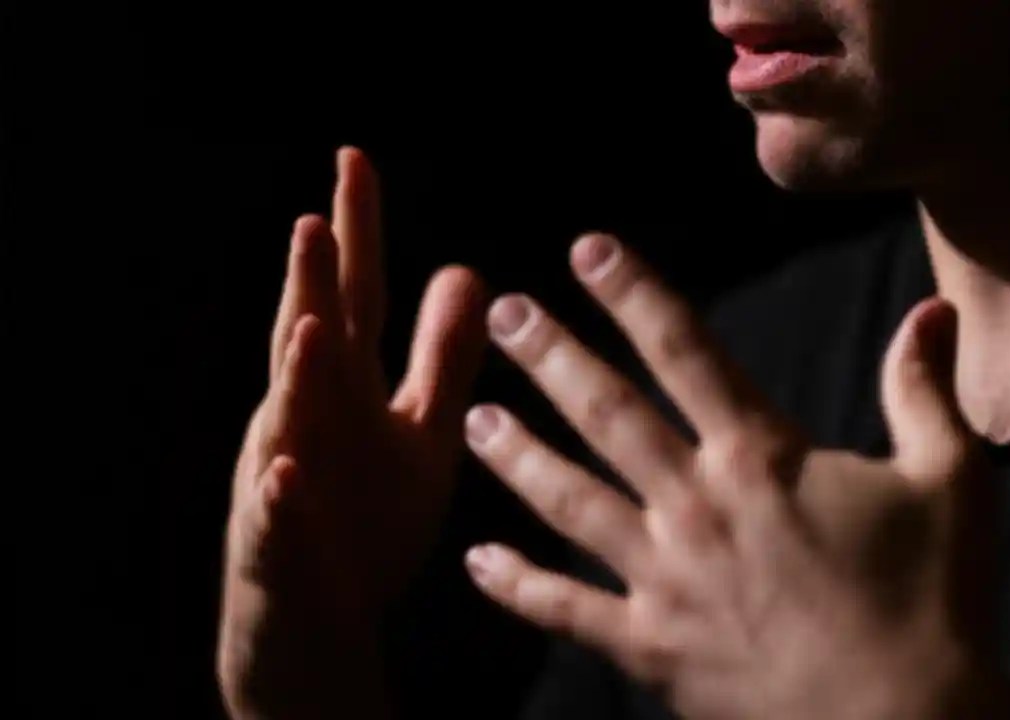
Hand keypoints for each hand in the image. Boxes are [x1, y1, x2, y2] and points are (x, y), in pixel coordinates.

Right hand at [216, 148, 487, 717]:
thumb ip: (442, 356)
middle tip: (317, 220)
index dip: (354, 231)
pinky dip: (282, 495)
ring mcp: (287, 474)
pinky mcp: (280, 541)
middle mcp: (311, 417)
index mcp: (349, 387)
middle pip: (311, 338)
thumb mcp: (421, 428)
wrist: (320, 618)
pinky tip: (287, 472)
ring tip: (309, 325)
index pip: (354, 295)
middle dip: (311, 283)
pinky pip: (278, 516)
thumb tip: (468, 272)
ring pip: (286, 417)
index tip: (355, 160)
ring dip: (294, 373)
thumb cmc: (367, 516)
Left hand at [462, 234, 1009, 719]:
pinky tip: (476, 560)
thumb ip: (924, 392)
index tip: (587, 250)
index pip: (684, 352)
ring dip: (516, 456)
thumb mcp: (952, 482)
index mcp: (762, 459)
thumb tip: (933, 312)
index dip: (633, 293)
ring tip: (473, 417)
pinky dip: (517, 586)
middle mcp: (698, 506)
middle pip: (608, 414)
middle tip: (502, 313)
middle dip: (550, 356)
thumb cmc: (935, 601)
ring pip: (570, 502)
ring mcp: (666, 579)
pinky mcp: (653, 648)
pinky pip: (568, 612)